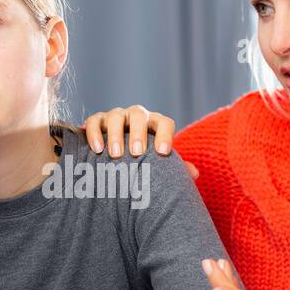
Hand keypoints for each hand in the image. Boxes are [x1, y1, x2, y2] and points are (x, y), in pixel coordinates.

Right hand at [82, 106, 198, 178]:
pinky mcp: (98, 120)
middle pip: (139, 116)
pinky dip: (95, 133)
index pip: (165, 123)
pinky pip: (95, 121)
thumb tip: (194, 174)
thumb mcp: (157, 163)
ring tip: (115, 155)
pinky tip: (96, 149)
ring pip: (116, 117)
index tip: (163, 153)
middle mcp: (137, 117)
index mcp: (155, 124)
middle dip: (138, 134)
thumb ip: (175, 167)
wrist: (117, 157)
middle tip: (137, 153)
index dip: (165, 136)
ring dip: (115, 135)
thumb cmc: (144, 162)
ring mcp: (117, 116)